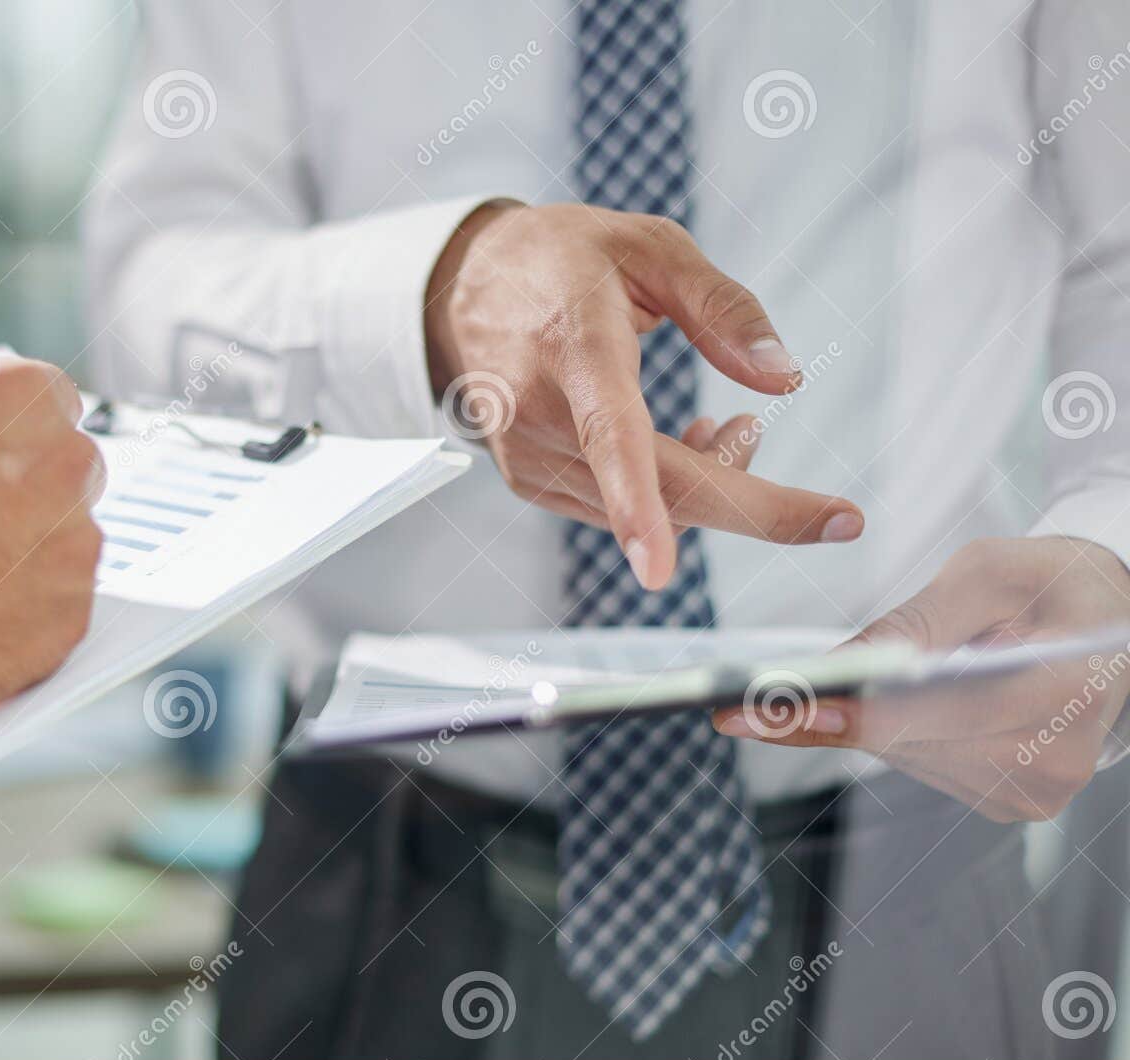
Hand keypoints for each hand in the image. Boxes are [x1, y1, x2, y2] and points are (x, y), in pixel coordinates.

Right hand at [0, 353, 103, 721]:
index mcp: (14, 396)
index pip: (46, 395)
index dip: (9, 428)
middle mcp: (63, 461)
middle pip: (69, 466)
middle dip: (31, 486)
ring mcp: (76, 541)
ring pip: (70, 538)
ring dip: (32, 550)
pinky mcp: (74, 610)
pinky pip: (61, 602)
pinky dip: (28, 610)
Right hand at [424, 202, 863, 588]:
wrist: (464, 287)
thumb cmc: (566, 260)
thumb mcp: (653, 248)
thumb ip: (724, 308)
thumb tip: (784, 380)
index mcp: (573, 343)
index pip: (608, 434)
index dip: (638, 506)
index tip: (658, 572)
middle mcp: (538, 411)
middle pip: (656, 492)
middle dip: (752, 505)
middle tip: (834, 511)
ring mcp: (528, 456)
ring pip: (646, 510)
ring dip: (714, 483)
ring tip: (735, 427)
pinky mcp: (529, 482)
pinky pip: (618, 511)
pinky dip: (670, 493)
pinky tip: (687, 444)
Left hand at [714, 537, 1129, 820]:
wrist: (1108, 625)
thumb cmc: (1052, 585)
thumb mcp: (993, 572)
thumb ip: (924, 618)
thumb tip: (850, 661)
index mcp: (1070, 690)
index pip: (955, 709)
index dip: (867, 710)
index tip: (789, 705)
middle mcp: (1054, 760)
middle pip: (917, 742)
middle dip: (827, 719)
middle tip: (734, 710)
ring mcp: (1032, 791)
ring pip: (907, 757)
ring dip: (845, 727)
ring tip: (765, 705)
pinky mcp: (1007, 800)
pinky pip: (918, 763)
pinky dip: (876, 733)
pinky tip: (830, 709)